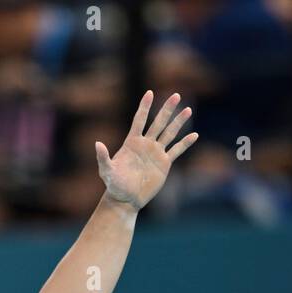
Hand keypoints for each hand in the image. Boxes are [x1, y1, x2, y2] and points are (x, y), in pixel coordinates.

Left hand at [96, 91, 197, 209]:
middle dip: (167, 109)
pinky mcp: (164, 163)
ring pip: (170, 133)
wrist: (126, 199)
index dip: (145, 107)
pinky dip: (185, 143)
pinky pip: (177, 150)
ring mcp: (156, 153)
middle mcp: (145, 144)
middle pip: (158, 122)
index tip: (149, 93)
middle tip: (176, 95)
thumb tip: (97, 144)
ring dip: (179, 122)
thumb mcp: (106, 171)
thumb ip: (103, 158)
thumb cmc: (114, 185)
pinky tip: (194, 135)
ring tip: (188, 109)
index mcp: (132, 142)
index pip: (139, 120)